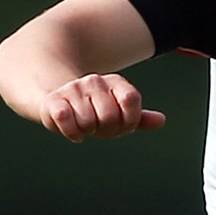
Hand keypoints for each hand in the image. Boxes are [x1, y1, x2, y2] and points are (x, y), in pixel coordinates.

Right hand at [41, 73, 165, 142]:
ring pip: (88, 122)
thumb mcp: (119, 113)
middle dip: (106, 130)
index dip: (129, 120)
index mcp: (115, 82)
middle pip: (110, 117)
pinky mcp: (54, 101)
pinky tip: (72, 130)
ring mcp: (73, 89)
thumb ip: (139, 118)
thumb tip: (161, 121)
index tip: (122, 125)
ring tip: (83, 124)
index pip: (131, 99)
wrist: (58, 101)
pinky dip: (72, 133)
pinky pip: (66, 121)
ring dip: (87, 131)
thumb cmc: (95, 111)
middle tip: (98, 126)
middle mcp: (94, 81)